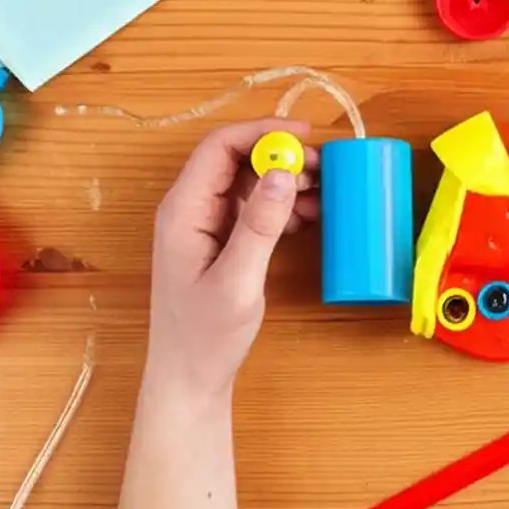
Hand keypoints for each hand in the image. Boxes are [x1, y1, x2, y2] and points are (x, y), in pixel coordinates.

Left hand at [146, 118, 319, 396]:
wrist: (189, 377)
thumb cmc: (205, 336)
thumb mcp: (237, 281)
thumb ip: (259, 226)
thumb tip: (282, 174)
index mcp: (184, 211)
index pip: (219, 148)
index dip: (261, 132)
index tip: (306, 135)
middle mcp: (191, 209)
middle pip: (235, 159)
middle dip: (280, 155)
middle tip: (324, 169)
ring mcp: (205, 225)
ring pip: (247, 182)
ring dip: (285, 181)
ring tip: (323, 195)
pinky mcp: (221, 241)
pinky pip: (253, 207)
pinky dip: (282, 206)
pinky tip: (308, 219)